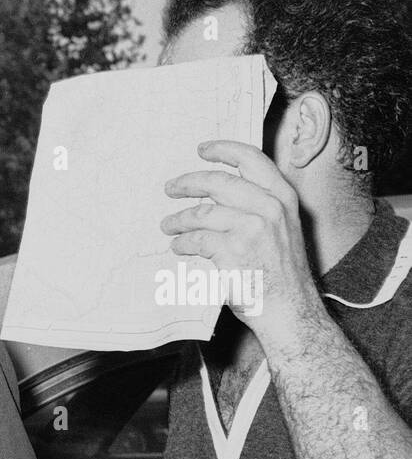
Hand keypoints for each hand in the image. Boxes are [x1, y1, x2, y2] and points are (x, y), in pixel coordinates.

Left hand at [162, 140, 326, 350]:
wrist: (290, 309)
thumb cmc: (281, 274)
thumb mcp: (283, 230)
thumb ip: (260, 206)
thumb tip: (220, 193)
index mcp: (283, 198)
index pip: (252, 160)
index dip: (224, 150)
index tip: (203, 149)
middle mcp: (270, 208)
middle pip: (218, 182)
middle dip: (188, 182)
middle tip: (170, 187)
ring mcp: (252, 228)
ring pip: (202, 212)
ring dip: (179, 219)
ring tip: (168, 225)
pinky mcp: (233, 251)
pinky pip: (196, 240)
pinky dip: (182, 243)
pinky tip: (177, 247)